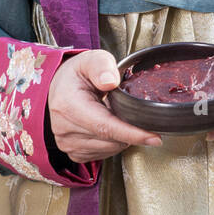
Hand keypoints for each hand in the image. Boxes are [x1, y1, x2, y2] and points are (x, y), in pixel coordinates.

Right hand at [47, 50, 162, 163]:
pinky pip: (103, 155)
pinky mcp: (73, 153)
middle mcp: (64, 128)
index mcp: (68, 104)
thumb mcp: (91, 59)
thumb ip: (102, 66)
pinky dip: (112, 143)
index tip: (154, 137)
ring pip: (109, 149)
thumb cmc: (77, 74)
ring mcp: (67, 143)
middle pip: (111, 140)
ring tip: (114, 114)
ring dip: (121, 137)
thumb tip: (110, 81)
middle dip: (130, 130)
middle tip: (130, 110)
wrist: (59, 87)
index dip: (132, 133)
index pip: (105, 126)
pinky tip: (108, 126)